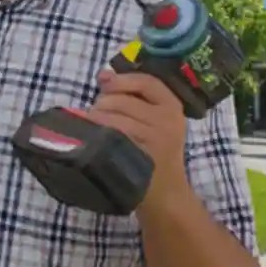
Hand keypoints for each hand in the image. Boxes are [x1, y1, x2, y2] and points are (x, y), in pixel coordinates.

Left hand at [79, 69, 189, 216]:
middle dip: (101, 103)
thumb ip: (131, 95)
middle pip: (120, 99)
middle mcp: (167, 120)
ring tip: (95, 128)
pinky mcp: (139, 156)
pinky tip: (93, 139)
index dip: (121, 80)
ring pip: (111, 116)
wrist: (166, 192)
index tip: (104, 83)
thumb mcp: (153, 120)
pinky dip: (96, 133)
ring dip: (95, 119)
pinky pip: (110, 135)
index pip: (146, 81)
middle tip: (98, 114)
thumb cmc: (154, 150)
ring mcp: (154, 139)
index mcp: (172, 106)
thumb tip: (104, 74)